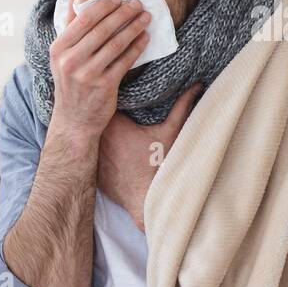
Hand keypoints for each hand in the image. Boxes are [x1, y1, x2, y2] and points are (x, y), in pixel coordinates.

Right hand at [48, 0, 151, 139]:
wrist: (74, 120)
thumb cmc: (71, 84)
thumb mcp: (61, 56)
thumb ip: (70, 27)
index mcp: (58, 49)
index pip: (84, 19)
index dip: (104, 5)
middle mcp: (70, 61)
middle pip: (102, 28)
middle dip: (123, 13)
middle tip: (137, 3)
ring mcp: (87, 74)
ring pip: (116, 43)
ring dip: (134, 27)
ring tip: (145, 17)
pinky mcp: (104, 86)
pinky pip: (125, 60)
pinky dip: (137, 47)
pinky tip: (145, 38)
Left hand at [97, 82, 203, 231]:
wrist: (145, 200)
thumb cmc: (158, 166)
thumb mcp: (170, 133)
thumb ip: (181, 107)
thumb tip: (196, 86)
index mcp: (114, 123)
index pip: (107, 99)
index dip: (114, 92)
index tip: (124, 92)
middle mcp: (97, 136)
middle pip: (97, 115)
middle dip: (105, 110)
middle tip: (120, 107)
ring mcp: (92, 153)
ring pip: (92, 133)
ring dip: (100, 129)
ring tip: (114, 127)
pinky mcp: (92, 167)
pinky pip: (92, 151)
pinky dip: (99, 148)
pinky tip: (112, 149)